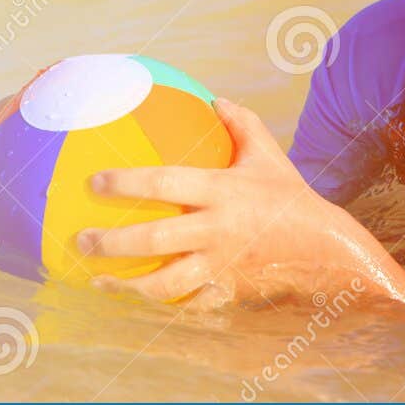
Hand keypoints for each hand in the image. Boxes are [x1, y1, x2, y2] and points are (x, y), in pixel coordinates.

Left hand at [80, 97, 372, 306]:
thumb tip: (214, 98)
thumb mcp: (268, 154)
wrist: (323, 247)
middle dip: (112, 241)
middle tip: (80, 239)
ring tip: (97, 280)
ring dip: (126, 285)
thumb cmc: (289, 195)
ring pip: (165, 283)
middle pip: (155, 239)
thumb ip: (241, 123)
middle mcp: (217, 229)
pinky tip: (136, 300)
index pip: (165, 184)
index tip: (94, 182)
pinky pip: (187, 303)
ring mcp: (220, 264)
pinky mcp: (226, 290)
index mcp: (222, 191)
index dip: (127, 183)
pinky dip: (159, 305)